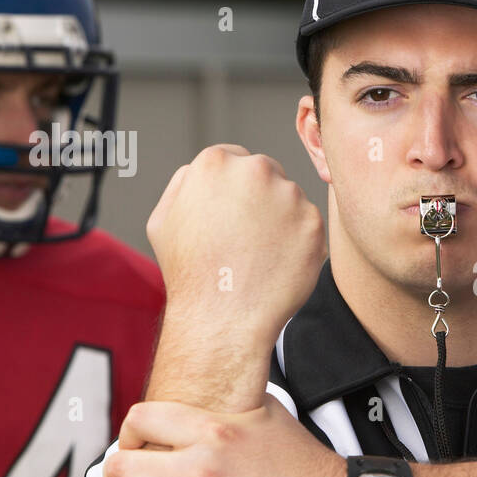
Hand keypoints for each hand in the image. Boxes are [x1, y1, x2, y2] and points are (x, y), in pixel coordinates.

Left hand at [95, 395, 345, 476]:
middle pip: (120, 464)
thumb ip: (231, 400)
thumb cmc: (304, 466)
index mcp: (215, 431)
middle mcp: (201, 470)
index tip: (136, 442)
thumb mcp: (270, 414)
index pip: (141, 419)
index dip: (130, 430)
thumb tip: (212, 383)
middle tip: (123, 474)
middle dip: (115, 468)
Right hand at [147, 144, 325, 352]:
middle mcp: (255, 170)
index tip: (232, 215)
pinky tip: (278, 264)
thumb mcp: (163, 220)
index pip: (235, 159)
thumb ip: (184, 184)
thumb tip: (204, 171)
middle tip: (247, 239)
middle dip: (260, 199)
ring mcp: (288, 195)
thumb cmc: (190, 274)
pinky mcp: (313, 222)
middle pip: (266, 173)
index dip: (233, 190)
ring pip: (290, 199)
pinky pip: (308, 225)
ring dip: (281, 219)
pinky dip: (299, 242)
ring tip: (260, 256)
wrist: (222, 318)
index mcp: (215, 163)